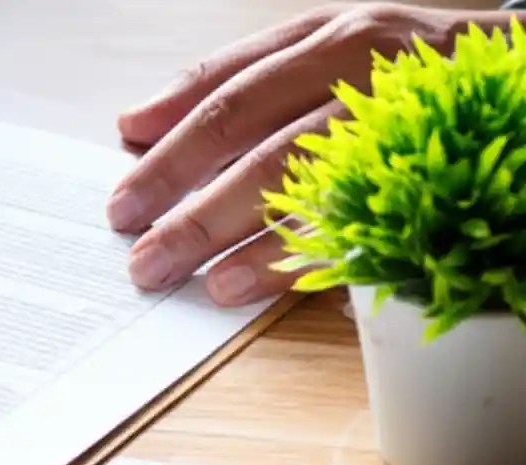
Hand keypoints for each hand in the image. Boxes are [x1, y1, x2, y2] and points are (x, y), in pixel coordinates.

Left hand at [107, 2, 497, 305]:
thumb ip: (242, 87)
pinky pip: (358, 212)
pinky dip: (300, 252)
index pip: (225, 86)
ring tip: (185, 273)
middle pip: (246, 127)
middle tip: (138, 245)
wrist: (523, 79)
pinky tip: (251, 283)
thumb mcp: (330, 59)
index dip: (166, 138)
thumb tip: (136, 124)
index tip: (122, 189)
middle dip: (181, 190)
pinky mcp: (433, 161)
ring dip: (230, 229)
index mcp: (326, 36)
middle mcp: (358, 60)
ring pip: (296, 169)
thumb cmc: (412, 82)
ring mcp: (397, 109)